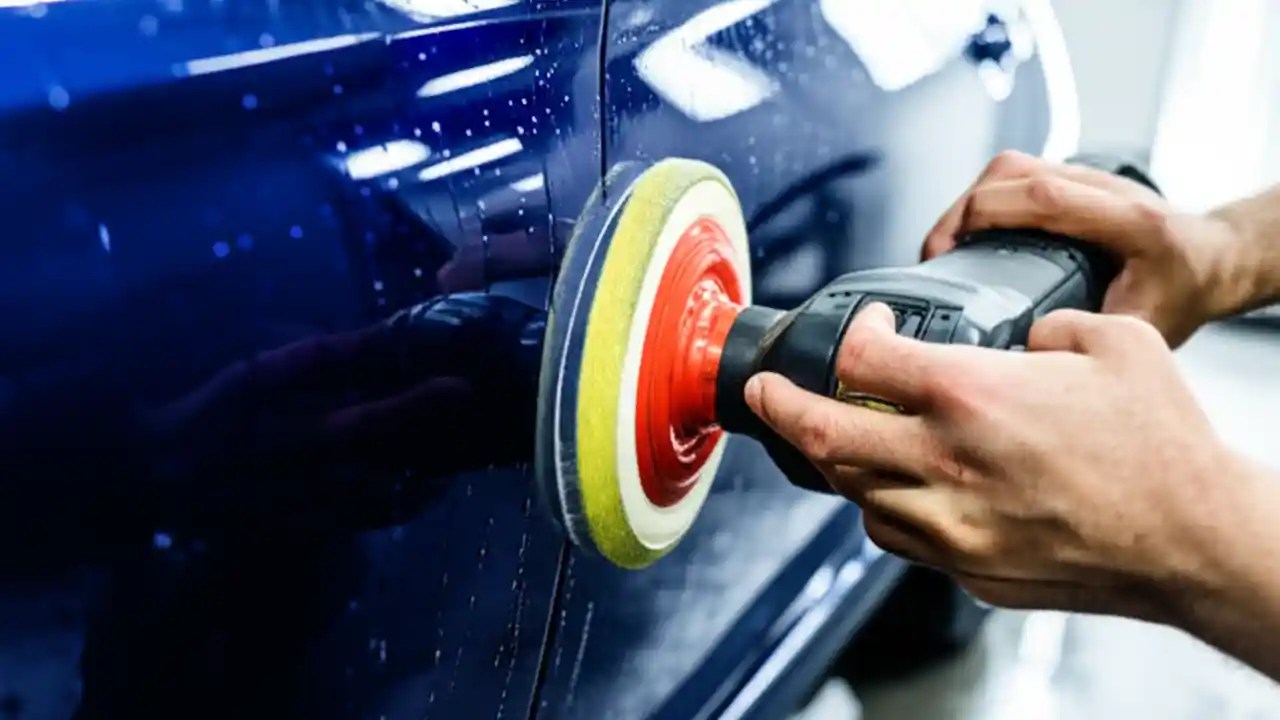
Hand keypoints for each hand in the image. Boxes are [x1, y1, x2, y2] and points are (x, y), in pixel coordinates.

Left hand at [744, 303, 1241, 621]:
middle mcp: (945, 462)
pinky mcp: (966, 568)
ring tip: (831, 439)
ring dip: (835, 464)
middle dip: (780, 409)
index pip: (863, 358)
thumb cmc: (1160, 446)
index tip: (862, 329)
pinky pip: (899, 538)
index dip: (853, 334)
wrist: (1193, 539)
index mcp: (971, 395)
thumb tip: (1020, 336)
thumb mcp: (1112, 343)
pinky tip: (898, 490)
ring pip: (854, 495)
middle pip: (824, 434)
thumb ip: (1047, 326)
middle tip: (762, 394)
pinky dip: (884, 509)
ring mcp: (950, 525)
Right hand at [922, 151, 1247, 346]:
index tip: (945, 252)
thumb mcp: (1142, 327)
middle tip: (935, 258)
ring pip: (1010, 168)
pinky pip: (1015, 176)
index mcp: (1130, 222)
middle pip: (1014, 171)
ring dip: (967, 203)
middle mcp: (1107, 188)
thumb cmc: (1181, 293)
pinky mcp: (1071, 180)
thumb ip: (1090, 336)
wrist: (1213, 260)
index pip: (1045, 197)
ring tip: (946, 249)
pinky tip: (970, 238)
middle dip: (960, 211)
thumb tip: (1023, 354)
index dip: (982, 215)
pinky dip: (983, 203)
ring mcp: (1088, 178)